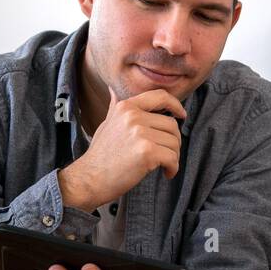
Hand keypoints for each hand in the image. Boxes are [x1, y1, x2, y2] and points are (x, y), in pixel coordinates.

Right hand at [59, 88, 185, 210]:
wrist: (89, 179)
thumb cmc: (100, 155)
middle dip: (173, 142)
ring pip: (174, 142)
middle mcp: (133, 117)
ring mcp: (140, 134)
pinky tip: (166, 173)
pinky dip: (173, 168)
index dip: (176, 105)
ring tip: (162, 165)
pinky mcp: (147, 152)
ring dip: (173, 157)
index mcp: (126, 107)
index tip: (182, 115)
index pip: (160, 96)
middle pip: (172, 125)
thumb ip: (115, 107)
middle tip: (165, 155)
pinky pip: (173, 158)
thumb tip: (113, 90)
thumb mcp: (106, 124)